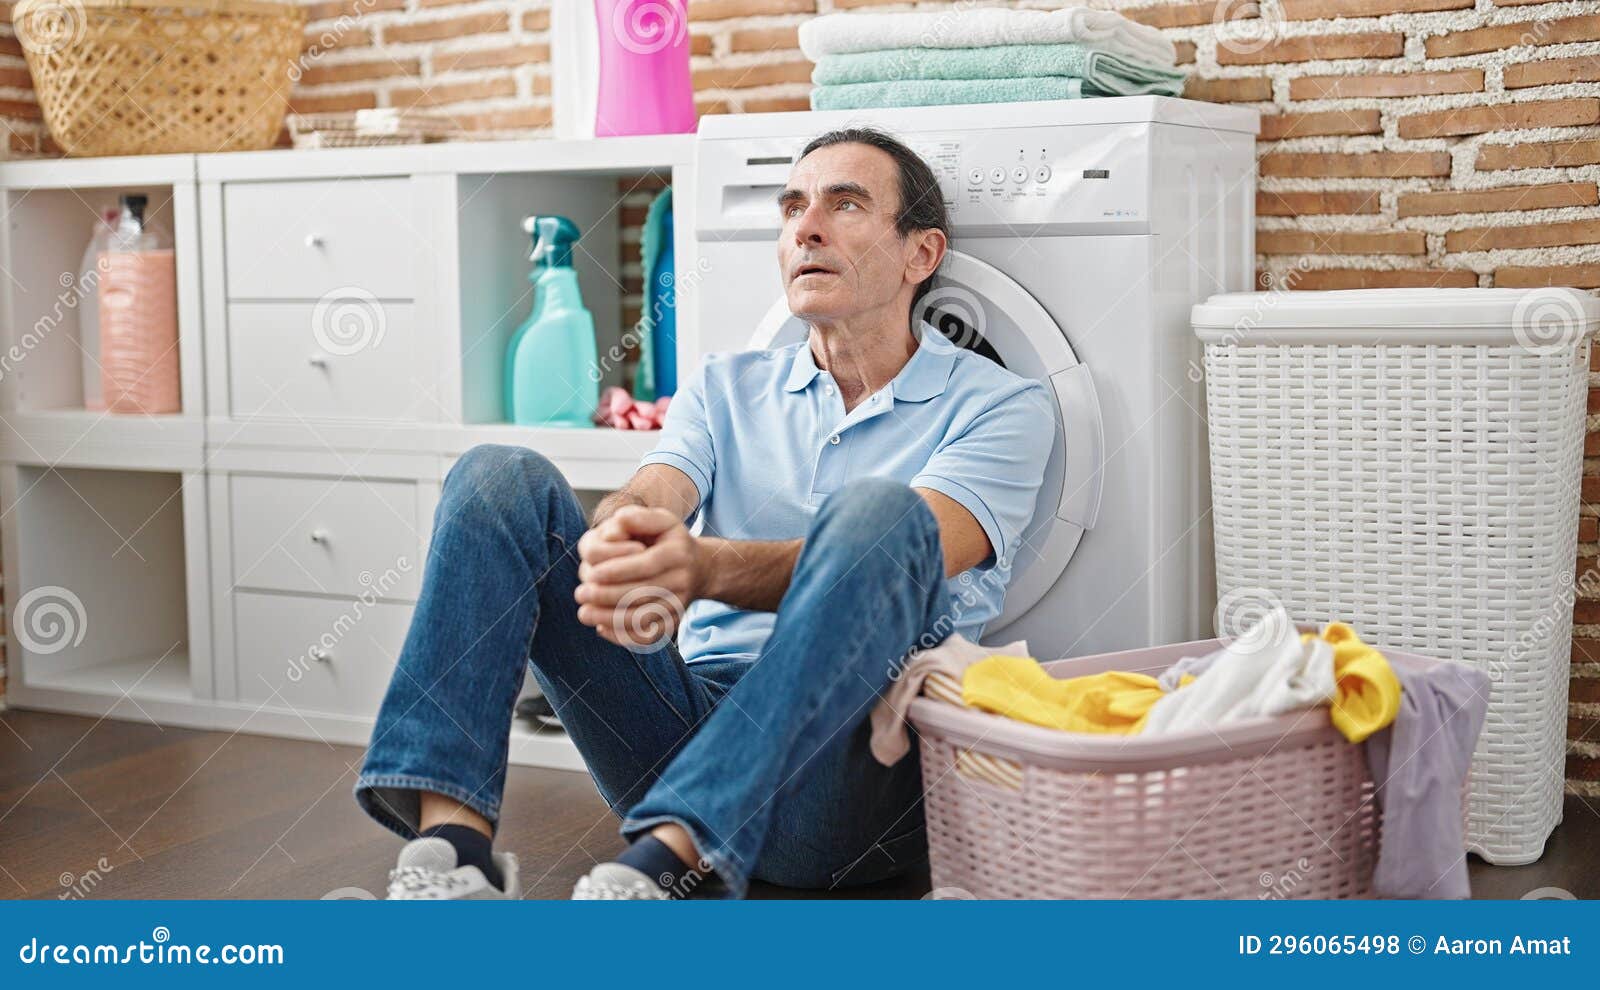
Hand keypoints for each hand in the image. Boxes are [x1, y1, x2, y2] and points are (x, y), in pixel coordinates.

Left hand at [575, 506, 701, 648]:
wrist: (699, 569)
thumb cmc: (668, 541)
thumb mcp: (660, 520)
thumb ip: (638, 517)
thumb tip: (617, 522)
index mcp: (677, 553)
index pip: (646, 564)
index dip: (618, 571)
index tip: (592, 574)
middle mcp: (682, 581)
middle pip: (642, 593)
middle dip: (607, 596)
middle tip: (581, 594)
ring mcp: (678, 605)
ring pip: (643, 619)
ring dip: (609, 618)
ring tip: (584, 613)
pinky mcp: (673, 624)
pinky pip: (648, 638)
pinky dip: (623, 637)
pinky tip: (601, 627)